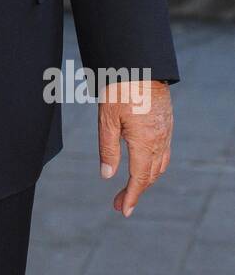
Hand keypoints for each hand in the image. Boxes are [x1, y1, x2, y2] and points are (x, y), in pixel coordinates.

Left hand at [98, 79, 172, 217]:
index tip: (123, 210)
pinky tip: (144, 165)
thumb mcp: (107, 119)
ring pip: (160, 164)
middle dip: (136, 192)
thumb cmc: (120, 88)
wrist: (141, 63)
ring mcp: (166, 131)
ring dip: (146, 180)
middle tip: (119, 203)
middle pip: (151, 175)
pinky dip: (154, 164)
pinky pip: (164, 151)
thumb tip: (107, 175)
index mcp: (145, 142)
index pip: (140, 178)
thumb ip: (108, 149)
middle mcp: (160, 139)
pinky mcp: (167, 123)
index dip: (132, 197)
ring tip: (131, 188)